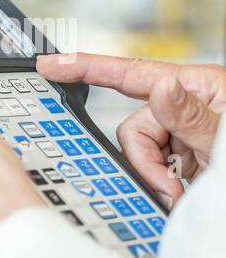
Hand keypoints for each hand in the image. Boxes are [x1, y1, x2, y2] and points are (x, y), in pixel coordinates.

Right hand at [36, 53, 223, 207]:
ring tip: (185, 194)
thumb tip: (161, 88)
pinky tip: (186, 190)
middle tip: (171, 187)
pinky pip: (158, 165)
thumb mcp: (225, 137)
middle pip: (134, 127)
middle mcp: (186, 105)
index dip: (85, 67)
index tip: (49, 63)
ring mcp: (187, 130)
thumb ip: (191, 113)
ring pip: (143, 151)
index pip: (130, 73)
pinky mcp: (189, 152)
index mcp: (194, 87)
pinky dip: (166, 183)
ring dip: (158, 177)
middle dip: (145, 161)